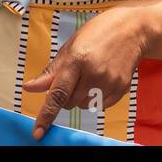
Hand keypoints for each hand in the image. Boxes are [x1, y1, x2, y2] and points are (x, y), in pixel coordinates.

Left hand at [22, 4, 151, 140]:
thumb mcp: (70, 46)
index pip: (57, 93)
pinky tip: (102, 79)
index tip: (38, 132)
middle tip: (74, 77)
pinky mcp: (121, 89)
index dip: (46, 115)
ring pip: (84, 106)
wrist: (133, 29)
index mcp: (77, 59)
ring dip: (81, 97)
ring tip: (91, 74)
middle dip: (66, 96)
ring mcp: (110, 82)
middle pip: (69, 103)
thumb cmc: (98, 33)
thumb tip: (29, 88)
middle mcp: (94, 73)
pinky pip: (100, 106)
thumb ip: (51, 72)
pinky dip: (96, 97)